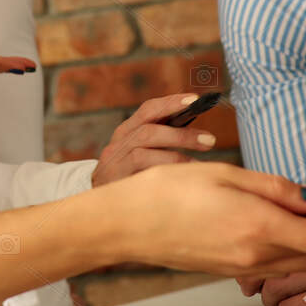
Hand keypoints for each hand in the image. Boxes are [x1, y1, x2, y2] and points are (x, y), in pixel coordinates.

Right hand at [91, 93, 221, 186]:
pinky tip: (181, 180)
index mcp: (126, 132)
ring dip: (175, 155)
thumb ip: (162, 144)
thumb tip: (201, 137)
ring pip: (144, 150)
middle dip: (182, 134)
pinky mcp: (113, 180)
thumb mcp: (141, 156)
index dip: (171, 103)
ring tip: (199, 166)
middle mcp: (118, 143)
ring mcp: (114, 162)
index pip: (148, 110)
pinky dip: (164, 172)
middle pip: (149, 130)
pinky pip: (141, 173)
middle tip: (210, 140)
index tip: (195, 100)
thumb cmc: (128, 178)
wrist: (96, 206)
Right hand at [119, 164, 305, 278]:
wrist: (126, 224)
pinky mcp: (226, 272)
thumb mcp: (226, 175)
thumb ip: (276, 189)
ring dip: (298, 241)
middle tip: (305, 203)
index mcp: (258, 227)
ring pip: (292, 262)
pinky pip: (266, 264)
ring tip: (275, 210)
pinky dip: (274, 247)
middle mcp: (253, 255)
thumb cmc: (166, 193)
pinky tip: (251, 221)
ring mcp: (239, 268)